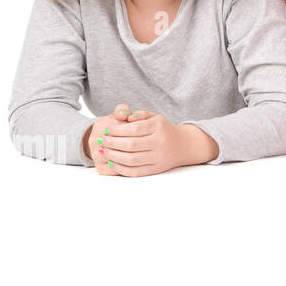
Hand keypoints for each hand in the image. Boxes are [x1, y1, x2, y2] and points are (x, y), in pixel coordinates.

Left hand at [93, 104, 216, 175]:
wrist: (183, 145)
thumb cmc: (164, 130)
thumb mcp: (155, 117)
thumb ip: (140, 114)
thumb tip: (125, 117)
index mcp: (158, 127)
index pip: (134, 129)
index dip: (117, 130)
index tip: (107, 130)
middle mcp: (160, 142)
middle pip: (130, 145)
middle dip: (112, 143)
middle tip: (101, 141)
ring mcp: (158, 157)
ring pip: (131, 159)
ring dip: (113, 156)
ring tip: (103, 151)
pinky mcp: (156, 169)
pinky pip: (135, 171)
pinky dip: (121, 168)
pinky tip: (112, 162)